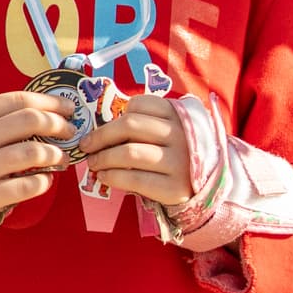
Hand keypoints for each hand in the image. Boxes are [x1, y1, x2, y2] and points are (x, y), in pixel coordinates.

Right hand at [0, 86, 75, 212]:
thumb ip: (7, 115)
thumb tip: (56, 110)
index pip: (21, 100)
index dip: (51, 102)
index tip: (70, 109)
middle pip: (30, 121)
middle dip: (58, 124)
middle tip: (70, 132)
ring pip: (33, 152)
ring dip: (56, 154)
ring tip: (62, 158)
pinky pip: (28, 185)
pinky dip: (44, 181)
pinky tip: (46, 179)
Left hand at [73, 86, 194, 207]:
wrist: (206, 184)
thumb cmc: (178, 151)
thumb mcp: (171, 128)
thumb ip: (146, 122)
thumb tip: (103, 128)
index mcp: (178, 114)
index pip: (140, 104)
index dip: (116, 114)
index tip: (101, 126)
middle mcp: (180, 135)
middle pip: (130, 126)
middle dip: (101, 135)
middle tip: (86, 145)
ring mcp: (178, 161)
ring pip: (129, 153)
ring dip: (103, 158)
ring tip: (93, 162)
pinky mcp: (173, 187)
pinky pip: (135, 180)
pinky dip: (113, 177)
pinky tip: (104, 177)